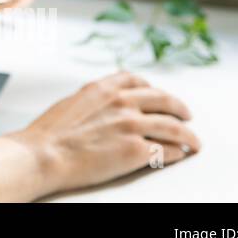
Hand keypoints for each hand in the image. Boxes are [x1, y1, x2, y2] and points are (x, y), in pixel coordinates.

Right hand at [9, 70, 200, 197]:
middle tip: (187, 117)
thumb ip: (93, 100)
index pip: (138, 81)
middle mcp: (122, 103)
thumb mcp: (72, 102)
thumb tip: (102, 106)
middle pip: (164, 101)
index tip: (160, 96)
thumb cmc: (50, 134)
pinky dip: (176, 154)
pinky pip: (167, 151)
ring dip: (187, 135)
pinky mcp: (136, 151)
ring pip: (173, 127)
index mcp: (104, 88)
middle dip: (180, 109)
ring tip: (194, 142)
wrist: (44, 154)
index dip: (154, 89)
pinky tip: (178, 156)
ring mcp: (131, 126)